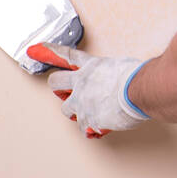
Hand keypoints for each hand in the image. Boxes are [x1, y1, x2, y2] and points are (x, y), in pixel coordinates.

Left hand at [26, 43, 150, 137]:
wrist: (139, 91)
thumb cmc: (136, 77)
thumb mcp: (122, 65)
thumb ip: (112, 71)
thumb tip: (116, 76)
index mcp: (91, 67)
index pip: (67, 56)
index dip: (51, 51)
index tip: (36, 50)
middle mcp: (82, 83)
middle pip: (56, 83)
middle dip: (58, 88)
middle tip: (65, 91)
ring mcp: (82, 102)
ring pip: (66, 109)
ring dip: (75, 111)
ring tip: (89, 112)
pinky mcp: (88, 119)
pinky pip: (84, 127)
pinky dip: (91, 128)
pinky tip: (99, 126)